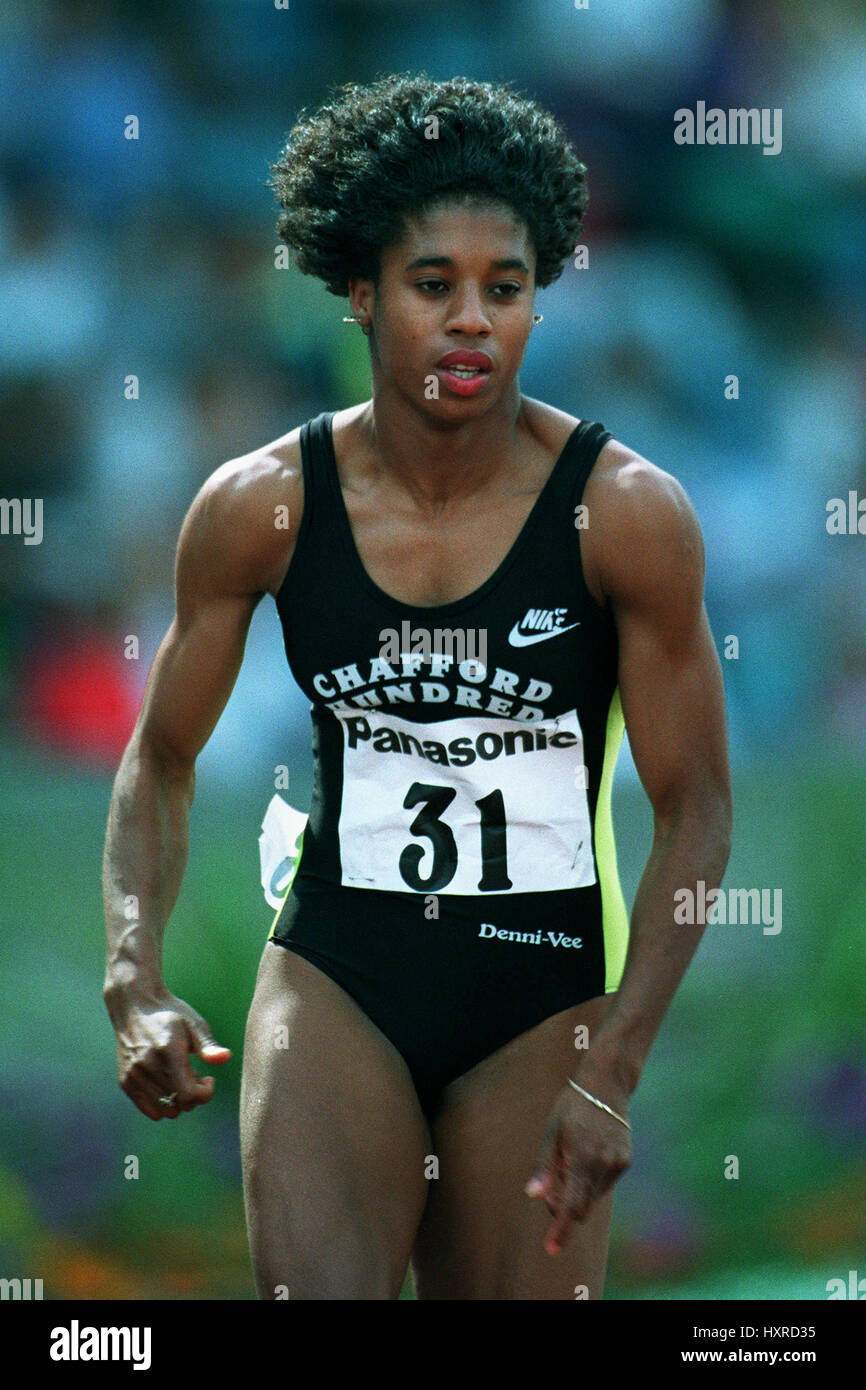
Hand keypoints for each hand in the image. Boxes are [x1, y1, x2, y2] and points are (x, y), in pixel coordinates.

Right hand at [106, 984, 230, 1120]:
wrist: (135, 1006)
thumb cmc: (170, 1015)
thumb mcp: (194, 1024)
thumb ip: (208, 1045)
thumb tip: (226, 1058)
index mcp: (168, 1051)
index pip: (188, 1094)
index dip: (205, 1093)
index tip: (208, 1078)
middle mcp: (148, 1066)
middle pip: (180, 1105)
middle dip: (194, 1095)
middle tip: (194, 1074)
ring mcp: (134, 1076)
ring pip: (166, 1112)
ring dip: (178, 1101)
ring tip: (179, 1079)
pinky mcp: (125, 1082)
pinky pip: (150, 1111)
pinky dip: (163, 1104)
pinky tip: (167, 1084)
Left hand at [525, 1072, 631, 1254]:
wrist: (605, 1086)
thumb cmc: (571, 1107)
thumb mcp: (551, 1133)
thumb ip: (545, 1168)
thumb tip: (533, 1196)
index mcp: (582, 1158)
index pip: (572, 1206)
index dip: (561, 1229)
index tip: (551, 1248)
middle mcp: (603, 1164)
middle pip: (583, 1207)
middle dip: (565, 1208)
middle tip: (550, 1190)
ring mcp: (617, 1164)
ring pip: (594, 1197)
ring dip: (578, 1192)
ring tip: (568, 1162)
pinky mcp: (625, 1161)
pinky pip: (604, 1184)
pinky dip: (591, 1180)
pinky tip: (585, 1155)